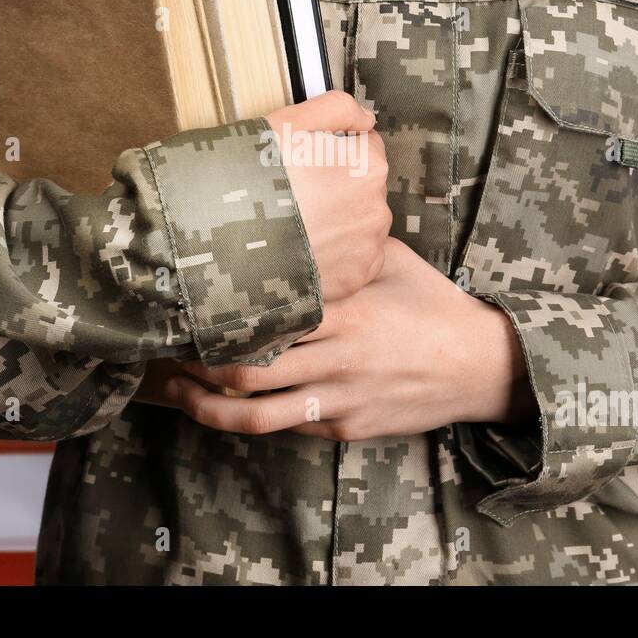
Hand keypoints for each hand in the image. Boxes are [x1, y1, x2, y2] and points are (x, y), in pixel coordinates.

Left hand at [138, 239, 535, 439]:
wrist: (477, 366)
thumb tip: (297, 211)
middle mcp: (334, 358)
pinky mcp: (342, 426)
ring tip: (174, 393)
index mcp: (342, 310)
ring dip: (206, 406)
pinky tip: (223, 408)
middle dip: (194, 365)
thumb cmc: (430, 304)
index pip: (262, 316)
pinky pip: (285, 427)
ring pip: (255, 414)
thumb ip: (341, 248)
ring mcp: (336, 398)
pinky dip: (249, 418)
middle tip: (161, 350)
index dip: (214, 316)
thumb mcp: (388, 261)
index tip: (182, 303)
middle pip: (244, 370)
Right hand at [264, 91, 390, 301]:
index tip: (309, 161)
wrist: (227, 241)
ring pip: (358, 225)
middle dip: (338, 187)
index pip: (366, 147)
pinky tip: (304, 247)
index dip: (335, 149)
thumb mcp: (289, 123)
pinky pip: (352, 261)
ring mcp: (367, 246)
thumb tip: (365, 118)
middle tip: (296, 194)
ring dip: (337, 222)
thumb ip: (337, 108)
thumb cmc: (253, 179)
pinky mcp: (354, 278)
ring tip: (296, 223)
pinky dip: (334, 255)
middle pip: (363, 188)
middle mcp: (377, 206)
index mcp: (368, 164)